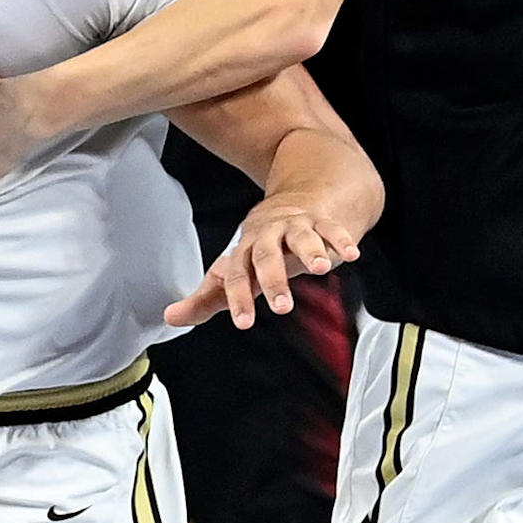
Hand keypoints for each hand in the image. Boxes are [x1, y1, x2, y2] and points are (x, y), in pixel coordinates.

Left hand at [167, 190, 362, 328]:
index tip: (244, 324)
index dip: (238, 298)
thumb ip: (209, 297)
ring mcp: (296, 226)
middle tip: (282, 308)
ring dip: (311, 251)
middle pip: (266, 256)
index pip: (236, 274)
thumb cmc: (265, 245)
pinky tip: (351, 254)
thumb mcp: (237, 270)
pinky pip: (332, 228)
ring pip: (301, 236)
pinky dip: (342, 239)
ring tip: (322, 268)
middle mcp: (268, 235)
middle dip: (273, 280)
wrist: (300, 198)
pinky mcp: (323, 220)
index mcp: (245, 249)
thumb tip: (171, 317)